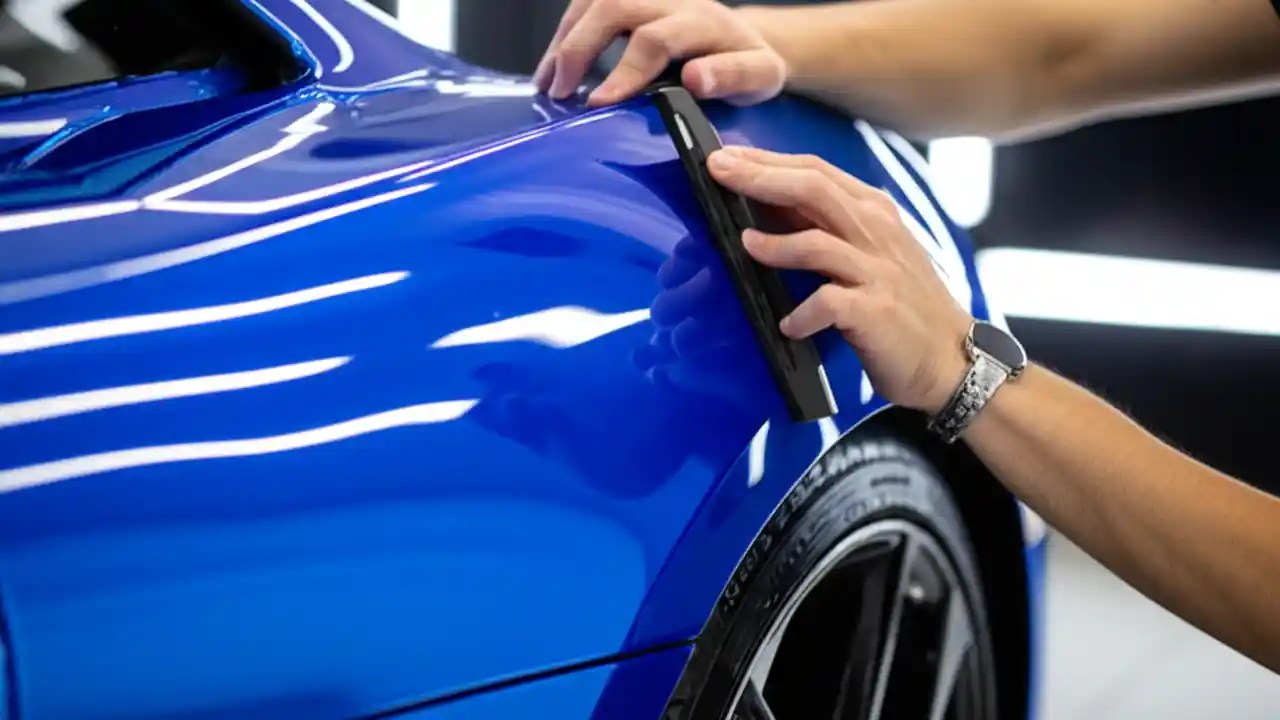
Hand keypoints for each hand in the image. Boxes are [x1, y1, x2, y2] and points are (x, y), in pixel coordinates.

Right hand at [534, 0, 786, 106]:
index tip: (598, 104)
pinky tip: (553, 65)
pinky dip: (566, 32)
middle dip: (579, 48)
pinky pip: (589, 3)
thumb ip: (733, 77)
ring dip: (564, 38)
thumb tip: (696, 78)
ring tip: (546, 82)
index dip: (624, 72)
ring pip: (594, 0)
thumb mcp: (760, 78)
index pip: (654, 39)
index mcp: (703, 21)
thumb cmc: (751, 66)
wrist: (750, 39)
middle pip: (614, 6)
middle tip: (560, 92)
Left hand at [706, 146, 973, 414]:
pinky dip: (803, 313)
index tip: (725, 156)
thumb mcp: (868, 254)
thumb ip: (825, 227)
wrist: (950, 358)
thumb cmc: (901, 304)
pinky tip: (786, 324)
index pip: (816, 171)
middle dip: (762, 178)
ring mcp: (877, 271)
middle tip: (720, 171)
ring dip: (777, 244)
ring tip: (744, 244)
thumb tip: (765, 208)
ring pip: (820, 242)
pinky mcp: (876, 312)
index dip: (768, 161)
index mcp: (872, 211)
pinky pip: (830, 303)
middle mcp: (877, 232)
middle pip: (814, 190)